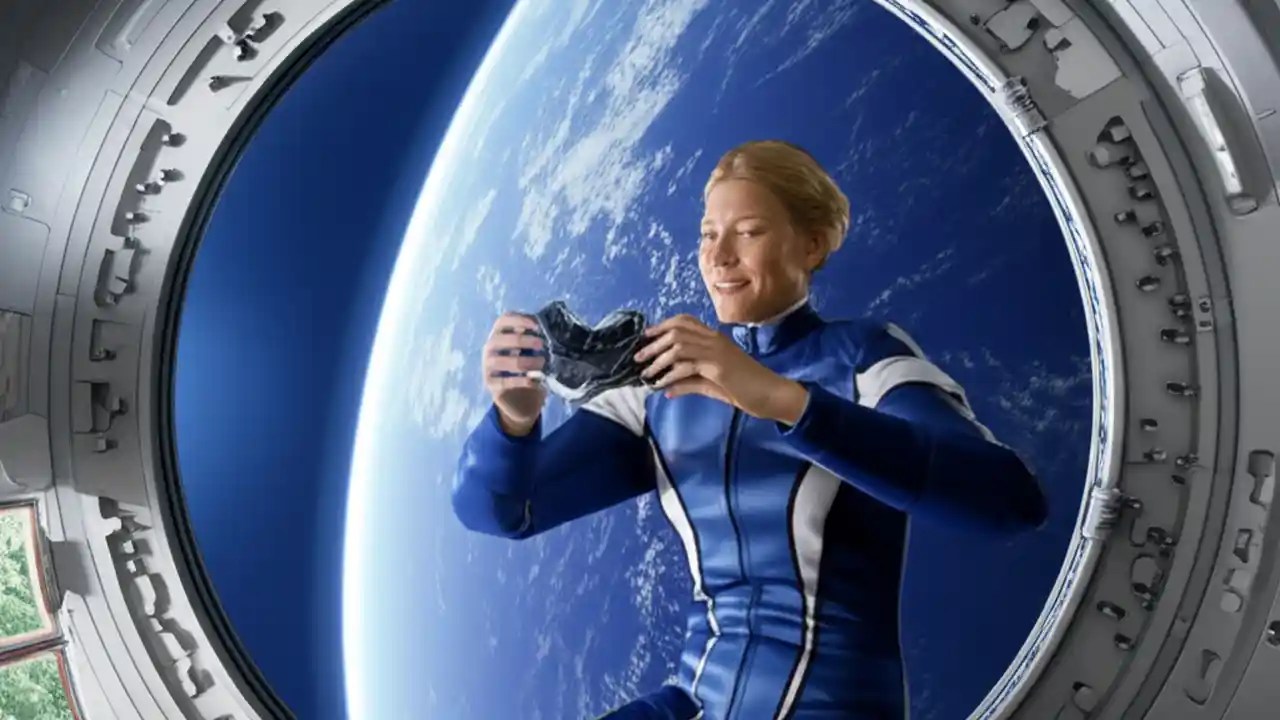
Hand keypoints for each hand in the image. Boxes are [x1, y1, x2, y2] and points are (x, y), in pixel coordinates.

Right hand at [481, 312, 546, 435]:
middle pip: (502, 339)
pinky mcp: (490, 384)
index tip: (537, 325)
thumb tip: (553, 329)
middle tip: (541, 344)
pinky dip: (522, 381)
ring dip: (525, 361)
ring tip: (542, 364)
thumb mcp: (532, 353)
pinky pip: (505, 381)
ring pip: (503, 361)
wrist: (519, 400)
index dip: (519, 320)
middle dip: (523, 340)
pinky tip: (535, 381)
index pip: (504, 320)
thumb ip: (536, 340)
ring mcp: (488, 366)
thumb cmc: (527, 369)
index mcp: (500, 334)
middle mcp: (490, 348)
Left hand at [633, 314, 808, 423]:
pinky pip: (687, 365)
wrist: (771, 395)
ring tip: (646, 374)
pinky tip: (662, 385)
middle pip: (676, 330)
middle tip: (638, 358)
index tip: (645, 337)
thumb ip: (690, 383)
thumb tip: (666, 389)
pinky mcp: (719, 366)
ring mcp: (717, 351)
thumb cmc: (746, 389)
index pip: (684, 321)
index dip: (662, 326)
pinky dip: (671, 375)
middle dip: (653, 343)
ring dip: (658, 359)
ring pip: (678, 345)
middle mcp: (714, 339)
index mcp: (715, 338)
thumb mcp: (712, 384)